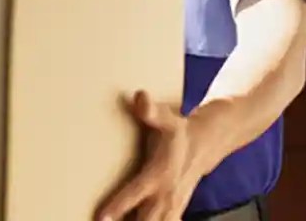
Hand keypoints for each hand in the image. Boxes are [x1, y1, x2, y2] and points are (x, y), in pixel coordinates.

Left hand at [95, 90, 204, 220]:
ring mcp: (170, 207)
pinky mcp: (173, 213)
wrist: (204, 144)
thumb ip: (151, 112)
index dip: (117, 207)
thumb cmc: (178, 132)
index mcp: (158, 174)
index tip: (101, 218)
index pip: (134, 194)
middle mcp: (164, 195)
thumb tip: (139, 97)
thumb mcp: (167, 119)